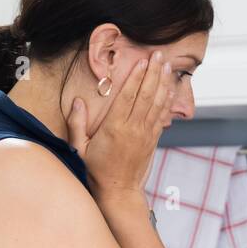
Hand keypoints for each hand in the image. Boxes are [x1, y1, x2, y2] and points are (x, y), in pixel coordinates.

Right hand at [67, 51, 174, 199]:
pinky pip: (162, 116)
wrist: (118, 192)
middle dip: (153, 73)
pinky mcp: (152, 140)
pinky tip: (169, 88)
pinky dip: (167, 100)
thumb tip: (77, 102)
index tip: (142, 60)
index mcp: (114, 128)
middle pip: (146, 95)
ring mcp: (145, 134)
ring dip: (163, 82)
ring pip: (157, 103)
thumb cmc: (96, 171)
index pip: (128, 96)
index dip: (136, 76)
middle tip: (158, 54)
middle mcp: (133, 129)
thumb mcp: (79, 149)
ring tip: (167, 65)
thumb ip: (77, 124)